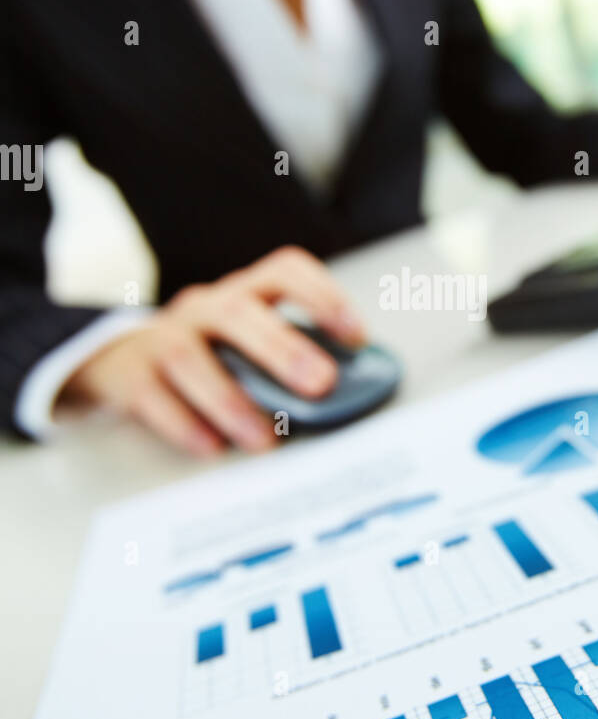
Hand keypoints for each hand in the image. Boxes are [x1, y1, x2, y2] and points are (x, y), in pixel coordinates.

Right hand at [61, 247, 366, 455]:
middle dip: (282, 349)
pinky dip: (184, 423)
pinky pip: (151, 395)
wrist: (120, 360)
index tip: (357, 337)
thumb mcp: (249, 345)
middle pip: (238, 313)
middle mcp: (205, 307)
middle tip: (320, 385)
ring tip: (264, 439)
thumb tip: (346, 399)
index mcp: (245, 293)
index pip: (285, 271)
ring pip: (189, 357)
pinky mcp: (129, 374)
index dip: (323, 297)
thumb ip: (290, 361)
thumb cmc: (210, 356)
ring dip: (229, 400)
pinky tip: (211, 447)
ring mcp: (162, 337)